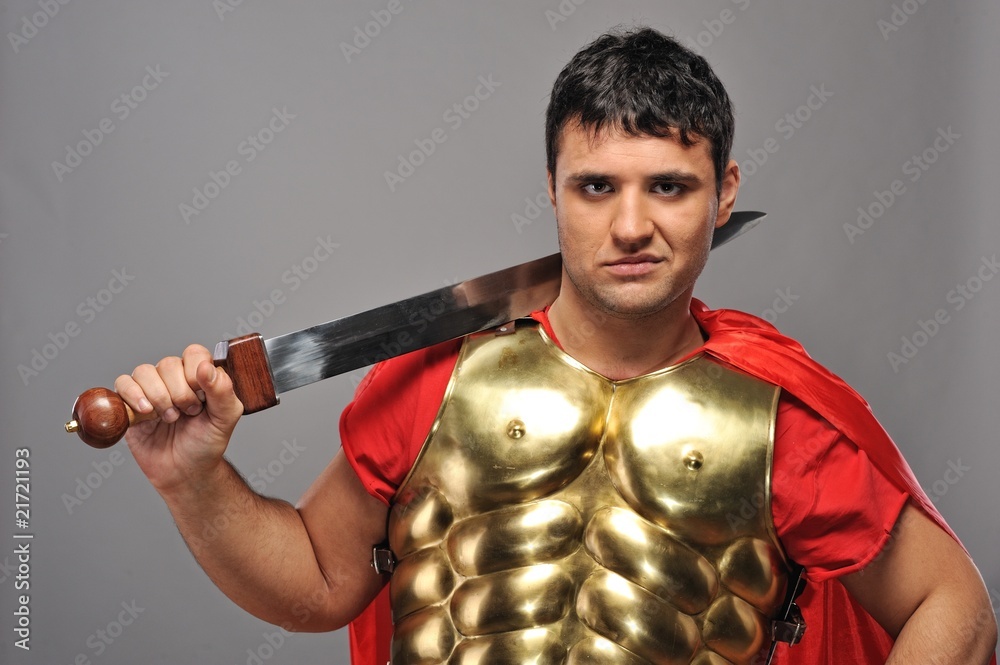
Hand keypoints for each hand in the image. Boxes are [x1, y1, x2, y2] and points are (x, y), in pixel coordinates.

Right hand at [115, 345, 243, 493]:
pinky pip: (123, 384)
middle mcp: (176, 379)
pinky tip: (147, 412)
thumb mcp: (224, 419)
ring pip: (145, 371)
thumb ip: (222, 391)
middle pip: (168, 363)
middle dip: (179, 392)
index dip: (195, 372)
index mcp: (201, 377)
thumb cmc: (206, 444)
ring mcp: (152, 390)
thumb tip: (206, 366)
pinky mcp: (131, 403)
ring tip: (169, 418)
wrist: (184, 472)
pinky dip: (133, 396)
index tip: (202, 397)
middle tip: (187, 413)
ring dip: (158, 396)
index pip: (194, 354)